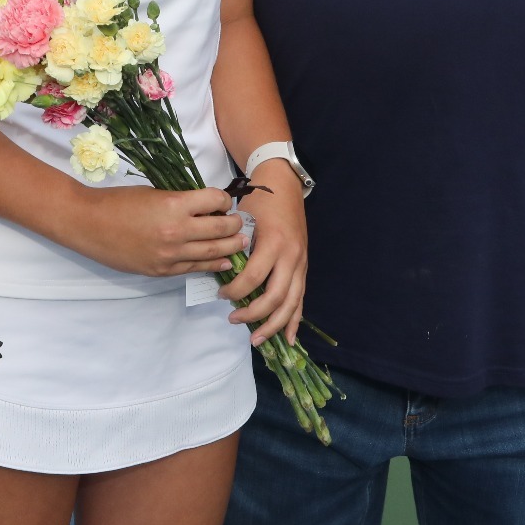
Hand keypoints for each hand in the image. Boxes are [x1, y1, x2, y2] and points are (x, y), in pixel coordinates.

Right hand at [66, 185, 245, 277]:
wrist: (89, 224)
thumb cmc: (119, 202)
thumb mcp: (154, 193)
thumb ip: (181, 202)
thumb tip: (206, 207)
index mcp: (175, 205)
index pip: (216, 200)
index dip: (224, 199)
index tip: (225, 201)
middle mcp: (177, 231)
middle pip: (221, 229)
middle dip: (236, 225)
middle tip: (241, 223)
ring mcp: (170, 255)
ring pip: (213, 253)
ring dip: (231, 247)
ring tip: (241, 243)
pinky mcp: (162, 270)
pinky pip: (195, 269)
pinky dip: (213, 265)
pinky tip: (224, 262)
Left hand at [223, 160, 307, 346]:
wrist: (285, 185)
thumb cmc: (260, 200)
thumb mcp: (244, 217)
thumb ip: (235, 245)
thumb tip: (220, 271)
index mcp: (274, 243)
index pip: (254, 278)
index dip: (235, 291)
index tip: (221, 294)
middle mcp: (292, 257)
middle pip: (275, 297)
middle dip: (253, 314)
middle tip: (233, 320)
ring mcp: (301, 264)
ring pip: (291, 304)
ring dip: (273, 325)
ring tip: (256, 339)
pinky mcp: (304, 268)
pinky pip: (301, 300)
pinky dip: (294, 320)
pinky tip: (288, 339)